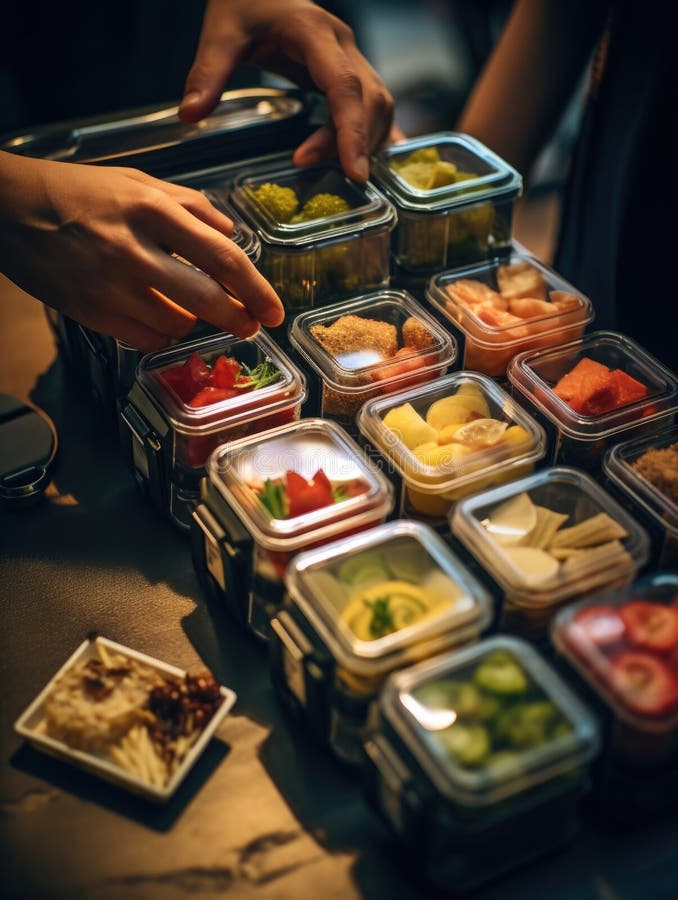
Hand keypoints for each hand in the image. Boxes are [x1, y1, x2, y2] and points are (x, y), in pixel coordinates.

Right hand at [0, 152, 283, 351]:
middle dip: (239, 319)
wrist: (9, 209)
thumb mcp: (138, 181)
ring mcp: (110, 285)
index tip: (274, 310)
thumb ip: (191, 206)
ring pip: (177, 324)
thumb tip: (230, 236)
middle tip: (249, 324)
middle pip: (208, 300)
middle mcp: (134, 249)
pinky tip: (158, 316)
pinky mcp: (91, 312)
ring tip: (189, 309)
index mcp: (152, 209)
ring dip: (195, 323)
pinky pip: (144, 338)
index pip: (224, 258)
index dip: (257, 290)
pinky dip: (160, 333)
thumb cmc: (77, 191)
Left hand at [178, 0, 393, 180]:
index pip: (344, 87)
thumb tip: (190, 115)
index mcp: (314, 33)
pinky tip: (365, 156)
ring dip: (367, 139)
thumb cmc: (243, 1)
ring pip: (378, 103)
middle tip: (342, 179)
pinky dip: (372, 132)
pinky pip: (373, 103)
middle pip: (369, 100)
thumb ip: (208, 72)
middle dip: (359, 142)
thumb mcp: (221, 31)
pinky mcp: (350, 69)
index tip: (353, 171)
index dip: (352, 132)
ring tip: (338, 168)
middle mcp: (342, 44)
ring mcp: (351, 56)